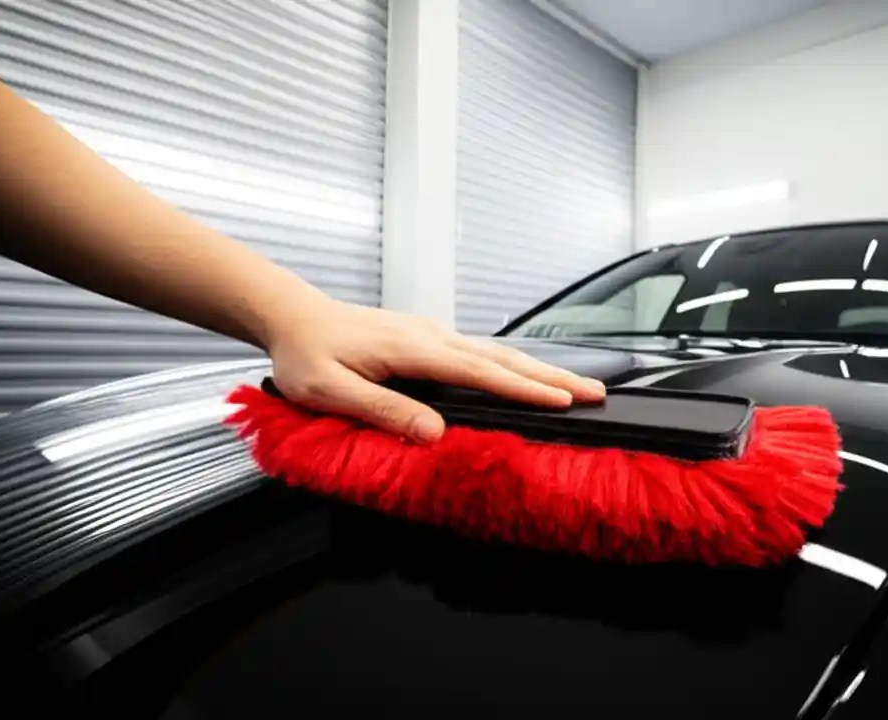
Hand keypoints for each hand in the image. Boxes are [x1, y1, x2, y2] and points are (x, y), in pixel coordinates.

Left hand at [265, 298, 605, 442]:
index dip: (524, 389)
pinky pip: (481, 353)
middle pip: (504, 358)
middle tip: (595, 392)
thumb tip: (434, 433)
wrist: (292, 316)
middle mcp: (431, 335)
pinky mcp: (428, 338)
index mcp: (413, 348)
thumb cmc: (306, 354)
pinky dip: (513, 366)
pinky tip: (525, 376)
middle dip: (553, 376)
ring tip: (575, 386)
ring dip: (539, 369)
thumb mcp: (331, 391)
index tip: (562, 401)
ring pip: (497, 353)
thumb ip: (382, 410)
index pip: (481, 373)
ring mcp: (432, 334)